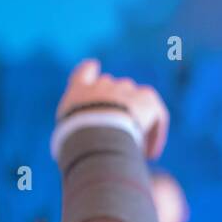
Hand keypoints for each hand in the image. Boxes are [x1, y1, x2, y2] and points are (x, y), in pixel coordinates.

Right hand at [55, 59, 169, 158]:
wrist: (94, 135)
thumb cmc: (74, 142)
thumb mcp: (64, 135)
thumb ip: (75, 130)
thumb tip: (83, 143)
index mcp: (78, 90)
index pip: (85, 71)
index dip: (90, 71)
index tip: (94, 68)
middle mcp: (103, 84)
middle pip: (114, 88)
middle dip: (118, 108)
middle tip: (118, 136)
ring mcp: (126, 89)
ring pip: (136, 101)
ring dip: (136, 120)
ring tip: (134, 148)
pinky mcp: (147, 99)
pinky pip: (156, 114)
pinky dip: (156, 133)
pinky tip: (151, 154)